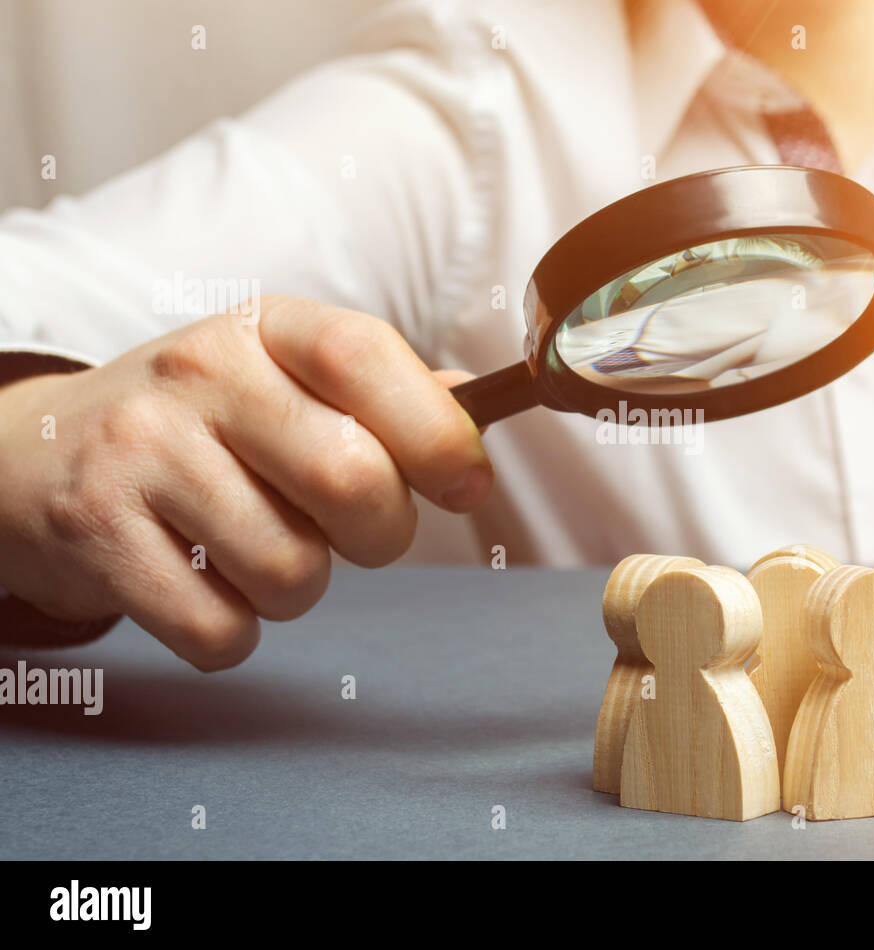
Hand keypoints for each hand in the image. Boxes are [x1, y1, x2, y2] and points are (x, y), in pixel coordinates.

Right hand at [0, 296, 491, 669]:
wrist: (38, 454)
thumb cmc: (202, 423)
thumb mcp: (283, 377)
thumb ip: (382, 394)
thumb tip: (479, 413)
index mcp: (262, 330)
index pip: (364, 356)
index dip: (437, 432)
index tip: (466, 484)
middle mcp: (196, 376)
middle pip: (349, 479)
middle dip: (382, 534)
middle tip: (358, 533)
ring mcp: (139, 454)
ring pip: (291, 571)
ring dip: (299, 588)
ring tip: (261, 550)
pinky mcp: (98, 538)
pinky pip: (220, 629)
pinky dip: (235, 632)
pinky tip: (210, 587)